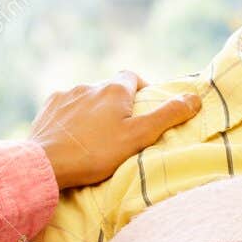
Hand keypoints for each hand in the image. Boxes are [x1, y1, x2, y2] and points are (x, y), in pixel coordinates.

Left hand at [29, 71, 200, 190]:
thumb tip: (195, 97)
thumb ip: (168, 116)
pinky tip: (72, 135)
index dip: (141, 89)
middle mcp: (89, 85)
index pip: (133, 77)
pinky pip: (66, 107)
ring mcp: (66, 95)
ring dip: (94, 111)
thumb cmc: (95, 153)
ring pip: (87, 98)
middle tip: (121, 130)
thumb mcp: (139, 137)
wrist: (47, 164)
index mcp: (114, 89)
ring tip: (95, 137)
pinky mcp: (48, 108)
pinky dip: (72, 117)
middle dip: (117, 104)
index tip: (144, 109)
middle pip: (110, 89)